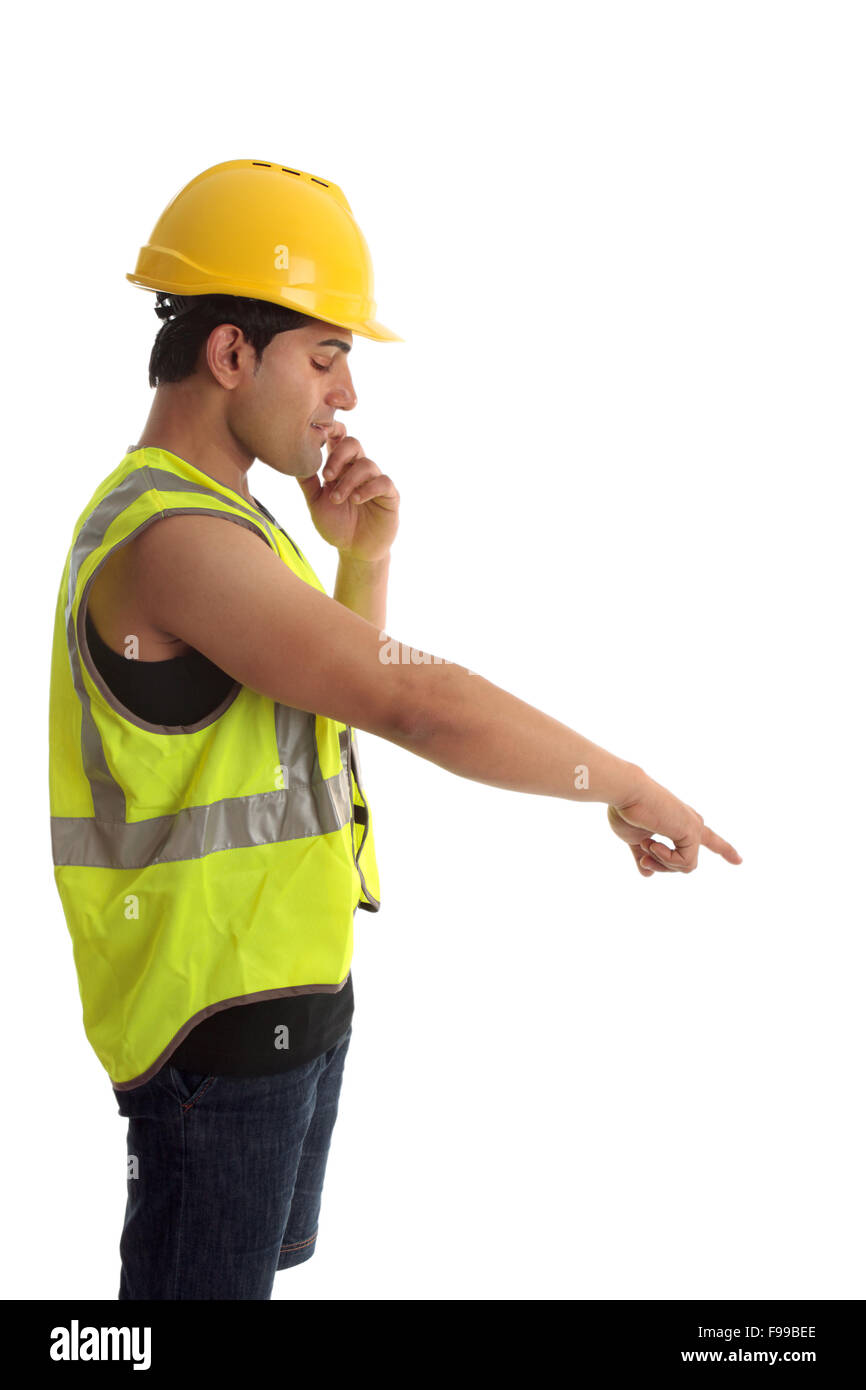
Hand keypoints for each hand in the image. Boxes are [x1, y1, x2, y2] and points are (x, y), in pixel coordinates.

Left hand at [296, 422, 398, 561]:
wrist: (354, 551)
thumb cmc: (336, 525)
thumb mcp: (316, 503)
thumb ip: (307, 482)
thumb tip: (293, 460)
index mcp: (340, 467)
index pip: (338, 438)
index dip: (331, 430)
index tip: (319, 439)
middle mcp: (358, 470)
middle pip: (353, 444)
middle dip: (338, 456)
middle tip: (326, 477)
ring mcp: (375, 481)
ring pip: (366, 464)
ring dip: (348, 481)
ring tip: (337, 499)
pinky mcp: (389, 495)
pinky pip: (383, 482)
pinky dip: (367, 488)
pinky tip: (355, 500)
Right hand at [607, 769, 742, 876]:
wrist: (626, 793)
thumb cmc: (626, 810)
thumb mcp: (634, 838)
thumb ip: (644, 855)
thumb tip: (647, 873)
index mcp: (681, 822)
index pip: (708, 839)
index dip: (723, 849)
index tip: (739, 861)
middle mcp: (693, 823)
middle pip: (687, 863)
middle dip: (664, 866)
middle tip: (643, 858)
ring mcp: (694, 827)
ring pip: (685, 867)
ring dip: (661, 863)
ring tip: (646, 845)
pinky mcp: (692, 832)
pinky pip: (684, 863)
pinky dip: (665, 859)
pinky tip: (653, 843)